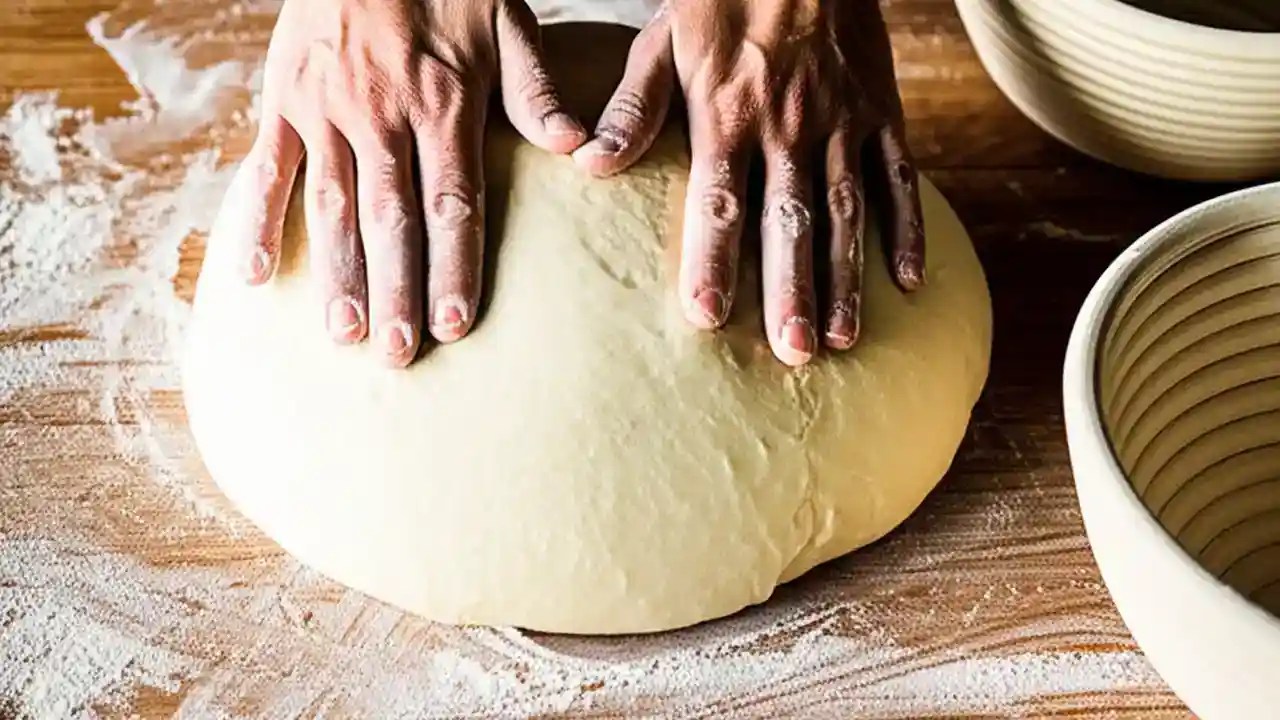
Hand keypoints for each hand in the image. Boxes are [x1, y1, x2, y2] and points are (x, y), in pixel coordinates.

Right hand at [230, 0, 585, 365]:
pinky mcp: (284, 98)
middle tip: (398, 356)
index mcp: (443, 106)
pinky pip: (267, 168)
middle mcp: (382, 116)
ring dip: (338, 273)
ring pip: (331, 205)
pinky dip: (258, 220)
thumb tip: (575, 149)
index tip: (454, 326)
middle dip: (396, 291)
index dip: (453, 267)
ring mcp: (326, 110)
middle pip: (391, 220)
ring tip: (345, 336)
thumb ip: (536, 91)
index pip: (452, 204)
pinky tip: (256, 276)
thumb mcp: (507, 23)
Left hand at [574, 0, 925, 366]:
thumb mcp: (665, 42)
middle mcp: (788, 126)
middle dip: (791, 290)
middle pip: (789, 222)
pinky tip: (910, 282)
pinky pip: (900, 177)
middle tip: (792, 353)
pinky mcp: (881, 110)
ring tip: (842, 340)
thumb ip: (634, 109)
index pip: (719, 201)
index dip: (712, 260)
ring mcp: (842, 122)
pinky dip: (908, 229)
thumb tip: (589, 164)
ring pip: (845, 212)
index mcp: (728, 113)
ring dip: (846, 278)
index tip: (708, 317)